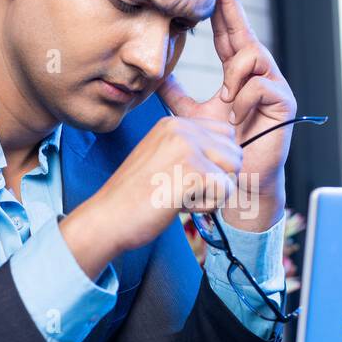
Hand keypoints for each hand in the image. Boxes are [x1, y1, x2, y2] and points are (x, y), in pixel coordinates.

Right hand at [59, 115, 241, 279]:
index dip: (216, 161)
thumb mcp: (161, 159)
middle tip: (184, 190)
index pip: (225, 133)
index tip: (189, 176)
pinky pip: (226, 190)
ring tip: (182, 196)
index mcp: (173, 124)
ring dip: (214, 192)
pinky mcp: (193, 171)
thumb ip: (190, 151)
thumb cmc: (133, 197)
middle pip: (234, 152)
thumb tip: (230, 158)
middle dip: (218, 178)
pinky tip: (182, 205)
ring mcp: (188, 148)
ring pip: (233, 170)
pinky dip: (209, 205)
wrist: (108, 218)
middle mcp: (182, 129)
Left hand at [157, 0, 294, 230]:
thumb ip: (177, 93)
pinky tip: (237, 117)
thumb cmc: (221, 148)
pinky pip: (259, 84)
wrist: (238, 179)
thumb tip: (156, 75)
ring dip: (233, 76)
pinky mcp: (285, 102)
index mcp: (238, 74)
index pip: (230, 35)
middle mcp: (259, 75)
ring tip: (227, 102)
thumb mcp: (192, 115)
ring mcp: (274, 86)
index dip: (224, 9)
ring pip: (251, 56)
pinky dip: (242, 99)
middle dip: (232, 7)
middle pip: (245, 32)